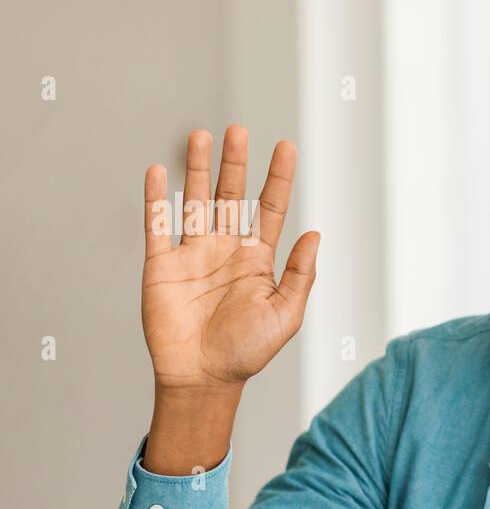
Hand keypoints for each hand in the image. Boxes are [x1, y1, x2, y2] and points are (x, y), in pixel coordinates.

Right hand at [141, 126, 318, 392]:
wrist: (203, 378)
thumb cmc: (248, 351)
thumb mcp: (285, 314)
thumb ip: (299, 275)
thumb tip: (314, 235)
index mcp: (257, 259)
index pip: (270, 208)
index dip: (278, 178)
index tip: (287, 147)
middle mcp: (225, 250)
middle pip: (231, 196)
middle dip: (236, 164)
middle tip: (240, 130)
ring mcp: (193, 255)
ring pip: (196, 202)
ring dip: (199, 169)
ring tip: (203, 136)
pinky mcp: (161, 266)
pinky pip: (158, 226)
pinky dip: (156, 199)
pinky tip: (157, 171)